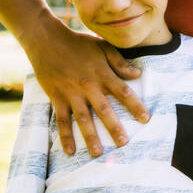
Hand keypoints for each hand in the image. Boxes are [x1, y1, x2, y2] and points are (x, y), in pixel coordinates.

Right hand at [25, 20, 148, 156]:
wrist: (46, 39)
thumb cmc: (78, 42)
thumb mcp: (102, 47)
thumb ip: (119, 62)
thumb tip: (137, 74)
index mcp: (102, 74)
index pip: (123, 92)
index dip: (135, 106)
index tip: (146, 119)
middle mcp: (88, 86)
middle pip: (104, 110)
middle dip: (114, 127)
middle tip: (124, 143)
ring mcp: (71, 93)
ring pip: (82, 119)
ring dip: (90, 137)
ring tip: (97, 153)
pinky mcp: (56, 97)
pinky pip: (61, 120)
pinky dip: (65, 136)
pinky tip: (70, 150)